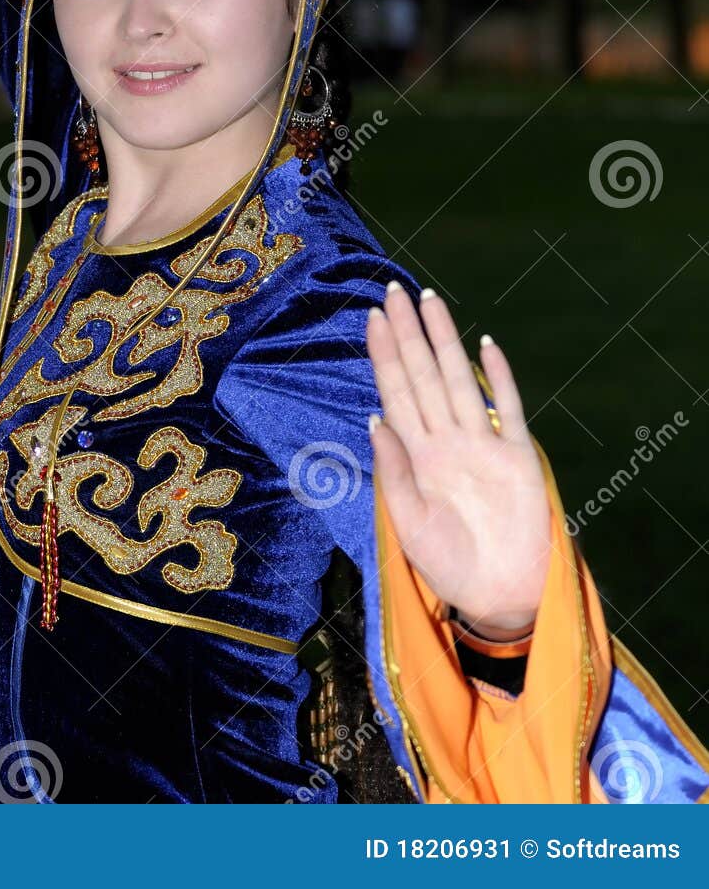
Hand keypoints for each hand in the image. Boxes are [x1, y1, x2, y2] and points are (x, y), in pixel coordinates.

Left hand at [365, 282, 550, 633]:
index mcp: (417, 455)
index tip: (371, 317)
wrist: (499, 598)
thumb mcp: (409, 525)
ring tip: (431, 300)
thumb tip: (374, 419)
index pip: (396, 392)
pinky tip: (487, 344)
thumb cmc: (448, 566)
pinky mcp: (518, 457)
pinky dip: (500, 376)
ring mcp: (482, 444)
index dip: (385, 354)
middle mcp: (446, 440)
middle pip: (424, 374)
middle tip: (394, 289)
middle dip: (408, 332)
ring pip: (461, 379)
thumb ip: (394, 473)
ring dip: (446, 340)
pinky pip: (507, 408)